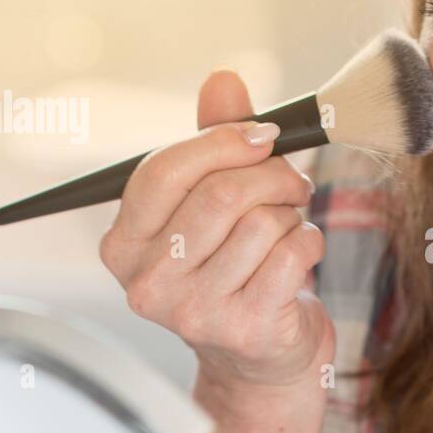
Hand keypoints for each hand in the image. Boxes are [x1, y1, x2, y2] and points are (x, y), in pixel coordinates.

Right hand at [99, 69, 333, 391]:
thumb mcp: (216, 202)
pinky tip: (302, 253)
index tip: (263, 135)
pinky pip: (291, 253)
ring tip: (290, 224)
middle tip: (293, 181)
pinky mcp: (244, 329)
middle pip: (219, 195)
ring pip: (260, 223)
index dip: (221, 141)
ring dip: (292, 213)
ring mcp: (193, 312)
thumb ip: (215, 140)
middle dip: (272, 175)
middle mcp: (147, 283)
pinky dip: (310, 241)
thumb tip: (223, 78)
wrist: (264, 355)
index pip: (163, 171)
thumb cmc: (237, 266)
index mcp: (122, 245)